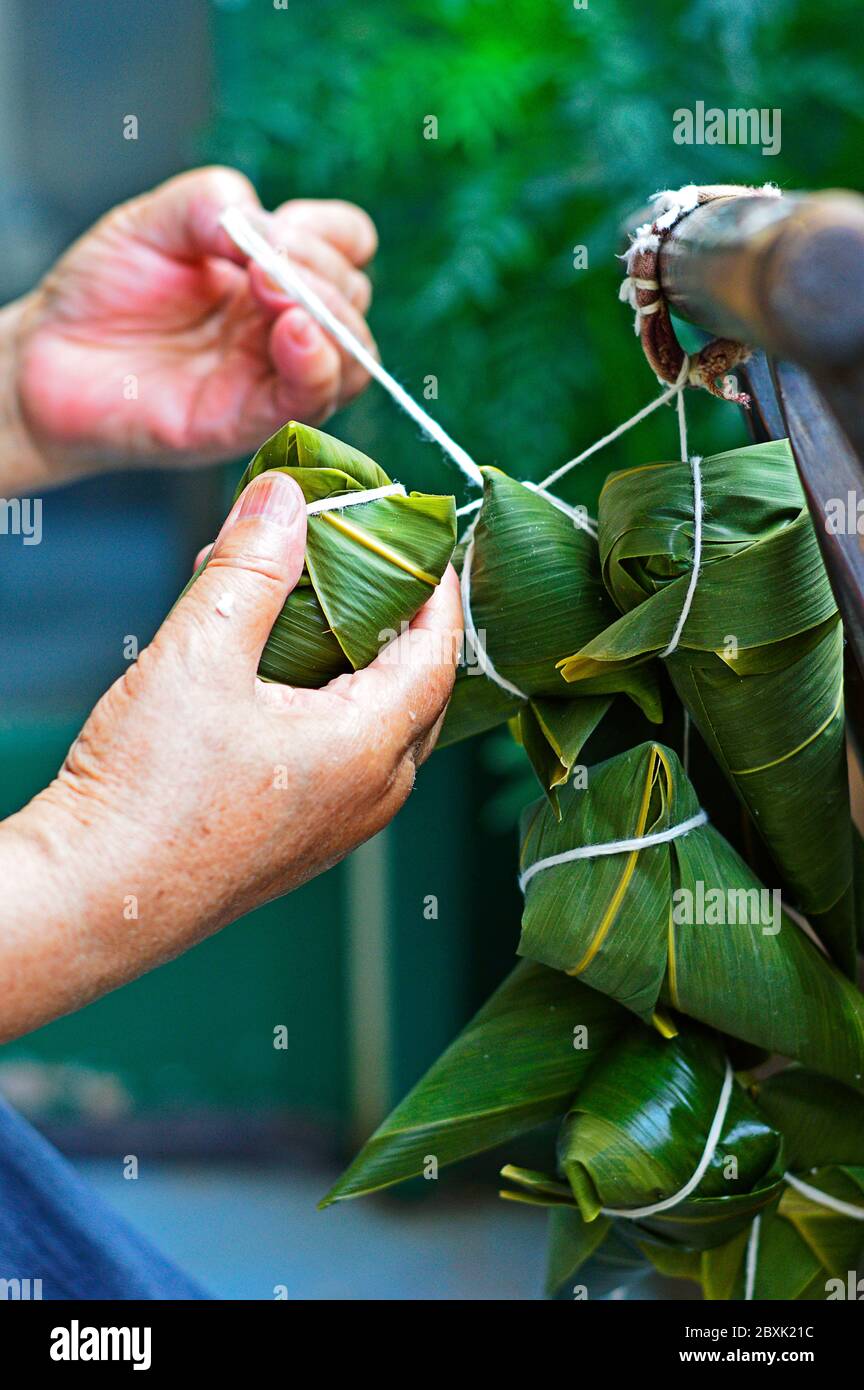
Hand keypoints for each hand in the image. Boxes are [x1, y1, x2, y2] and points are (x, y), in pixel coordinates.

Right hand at [0, 472, 460, 1040]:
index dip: (436, 590)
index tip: (420, 541)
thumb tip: (286, 498)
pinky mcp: (303, 843)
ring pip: (384, 729)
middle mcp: (372, 797)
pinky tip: (277, 679)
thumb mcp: (200, 654)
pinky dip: (332, 707)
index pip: (438, 652)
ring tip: (314, 613)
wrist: (96, 898)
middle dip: (404, 624)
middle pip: (420, 692)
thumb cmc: (146, 793)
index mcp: (368, 750)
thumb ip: (251, 568)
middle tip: (371, 569)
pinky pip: (348, 761)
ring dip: (363, 666)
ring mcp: (340, 828)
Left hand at [9, 166, 377, 484]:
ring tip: (275, 293)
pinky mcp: (250, 421)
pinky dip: (318, 365)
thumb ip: (213, 203)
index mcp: (273, 272)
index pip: (348, 247)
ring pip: (352, 355)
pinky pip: (311, 400)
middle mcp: (284, 326)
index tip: (277, 229)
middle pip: (354, 298)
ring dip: (330, 317)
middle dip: (321, 272)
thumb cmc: (102, 292)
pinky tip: (296, 333)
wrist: (49, 359)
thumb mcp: (154, 220)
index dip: (329, 235)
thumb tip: (269, 232)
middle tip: (261, 264)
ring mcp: (272, 376)